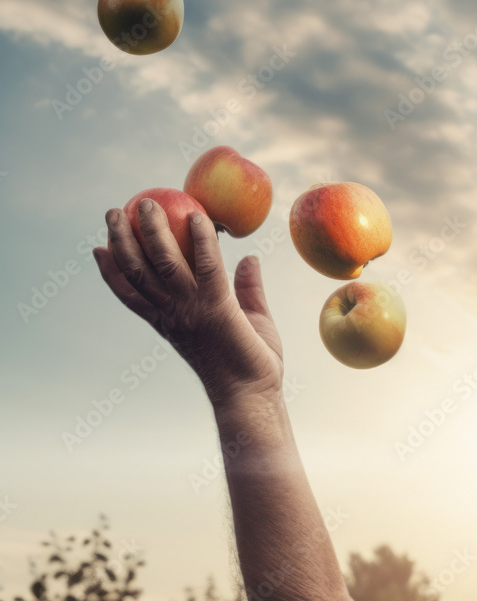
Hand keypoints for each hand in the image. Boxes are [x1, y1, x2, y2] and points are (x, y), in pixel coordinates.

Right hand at [93, 198, 283, 406]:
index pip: (131, 294)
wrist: (253, 396)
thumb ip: (246, 289)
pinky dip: (201, 239)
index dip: (111, 271)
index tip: (99, 248)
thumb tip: (250, 259)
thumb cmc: (251, 366)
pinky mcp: (218, 308)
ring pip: (162, 263)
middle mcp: (173, 315)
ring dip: (151, 231)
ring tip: (145, 203)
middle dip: (121, 240)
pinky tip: (198, 217)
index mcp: (169, 323)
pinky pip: (207, 265)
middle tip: (115, 212)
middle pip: (137, 272)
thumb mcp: (249, 320)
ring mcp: (193, 311)